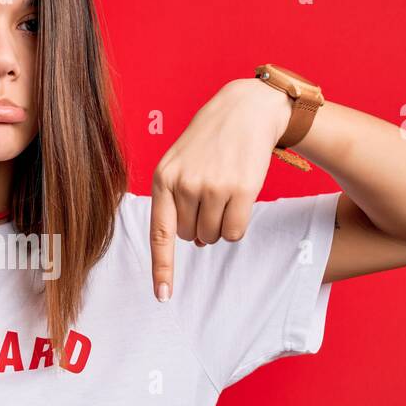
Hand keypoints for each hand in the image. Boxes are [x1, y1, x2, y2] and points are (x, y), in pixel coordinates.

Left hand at [149, 78, 289, 300]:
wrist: (245, 109)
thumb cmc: (210, 141)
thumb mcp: (180, 163)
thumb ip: (176, 201)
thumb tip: (191, 242)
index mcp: (162, 179)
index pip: (159, 234)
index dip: (162, 268)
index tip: (163, 296)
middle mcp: (184, 185)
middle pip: (190, 237)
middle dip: (200, 226)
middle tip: (210, 196)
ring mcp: (213, 187)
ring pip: (213, 237)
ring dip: (220, 225)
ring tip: (224, 192)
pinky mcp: (241, 189)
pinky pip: (235, 232)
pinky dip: (237, 225)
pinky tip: (239, 198)